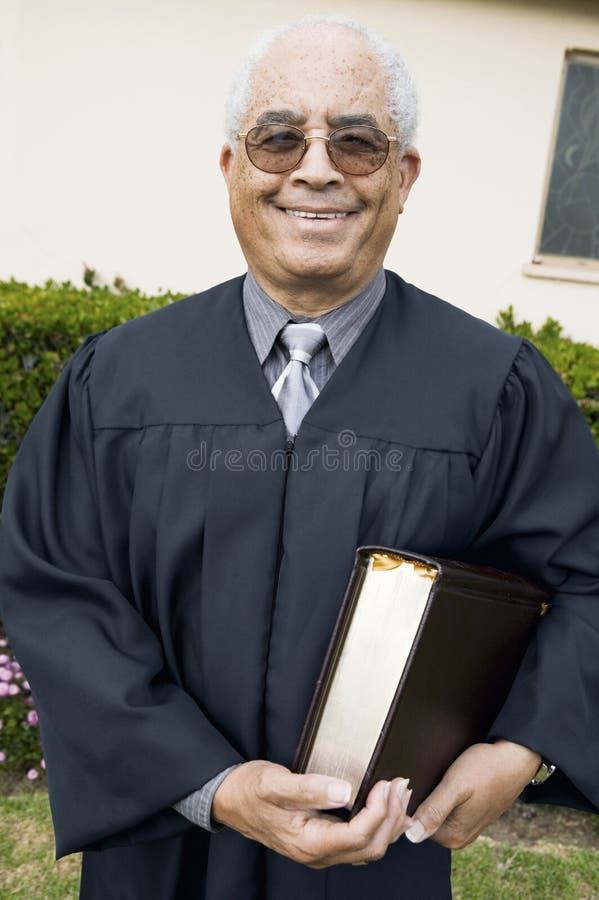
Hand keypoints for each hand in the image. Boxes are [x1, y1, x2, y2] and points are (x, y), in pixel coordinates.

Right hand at [212, 760, 411, 867]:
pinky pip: (360, 842)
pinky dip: (379, 826)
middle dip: (391, 817)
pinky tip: (385, 809)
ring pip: (369, 848)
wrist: (230, 799)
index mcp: (308, 843)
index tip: (386, 784)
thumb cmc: (249, 790)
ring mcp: (321, 850)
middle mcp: (317, 853)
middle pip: (370, 847)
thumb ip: (310, 788)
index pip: (357, 835)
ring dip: (389, 822)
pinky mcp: (323, 841)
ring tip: (400, 794)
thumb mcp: (275, 783)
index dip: (378, 811)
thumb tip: (345, 790)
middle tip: (400, 785)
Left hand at [405, 740, 540, 848]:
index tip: (411, 785)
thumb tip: (412, 835)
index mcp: (453, 836)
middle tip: (429, 775)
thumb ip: (434, 811)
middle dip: (421, 800)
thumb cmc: (486, 768)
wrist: (515, 758)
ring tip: (441, 776)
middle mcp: (460, 837)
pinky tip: (451, 780)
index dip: (409, 804)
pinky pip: (448, 807)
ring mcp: (467, 826)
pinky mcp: (472, 813)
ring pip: (435, 811)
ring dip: (432, 795)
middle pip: (424, 820)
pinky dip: (444, 793)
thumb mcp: (455, 786)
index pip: (414, 826)